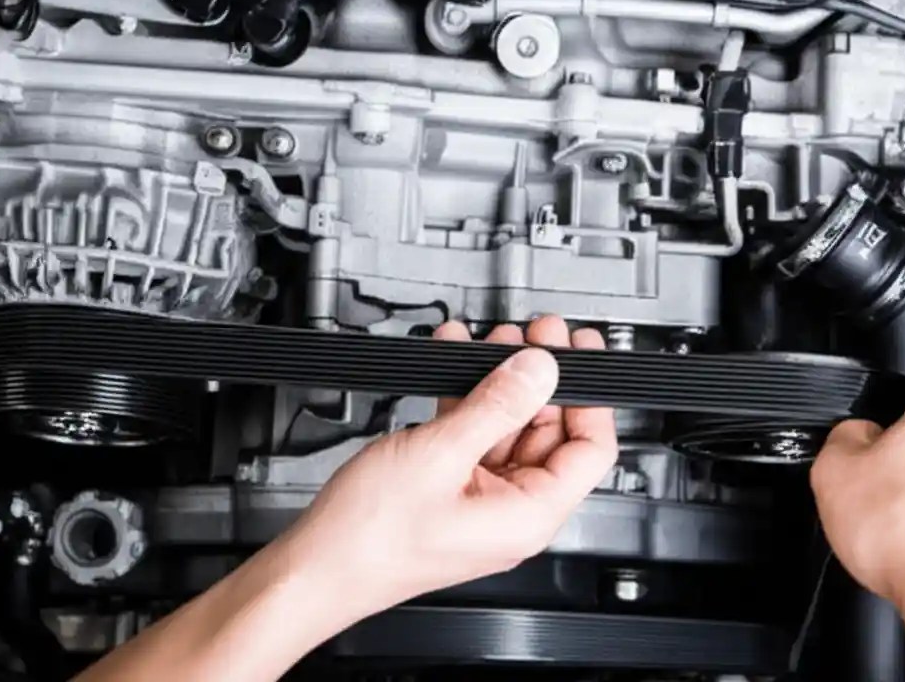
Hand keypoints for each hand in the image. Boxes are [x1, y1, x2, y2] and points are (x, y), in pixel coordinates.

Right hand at [273, 316, 618, 638]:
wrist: (312, 568)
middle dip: (536, 379)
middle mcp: (514, 514)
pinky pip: (474, 440)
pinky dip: (466, 402)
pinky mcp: (453, 494)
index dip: (590, 394)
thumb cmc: (368, 537)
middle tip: (528, 335)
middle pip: (550, 432)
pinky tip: (452, 365)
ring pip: (508, 430)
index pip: (591, 449)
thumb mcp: (439, 452)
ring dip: (497, 384)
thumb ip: (496, 404)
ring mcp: (483, 503)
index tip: (580, 354)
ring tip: (486, 342)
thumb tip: (539, 369)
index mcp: (529, 516)